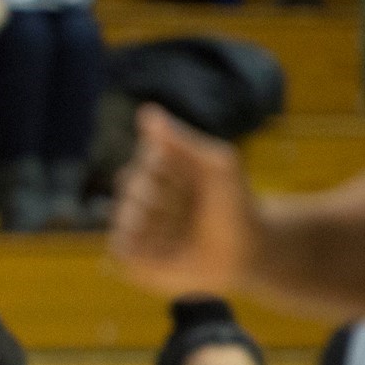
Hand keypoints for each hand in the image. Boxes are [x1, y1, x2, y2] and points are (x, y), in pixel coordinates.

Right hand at [110, 105, 260, 296]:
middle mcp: (140, 191)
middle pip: (132, 185)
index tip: (198, 181)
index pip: (148, 159)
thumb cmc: (234, 205)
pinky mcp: (131, 253)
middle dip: (167, 199)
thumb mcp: (219, 165)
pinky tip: (168, 250)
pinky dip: (145, 247)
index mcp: (157, 165)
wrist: (242, 251)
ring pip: (127, 216)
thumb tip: (146, 111)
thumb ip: (182, 141)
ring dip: (160, 226)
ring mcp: (133, 222)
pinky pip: (122, 246)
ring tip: (183, 233)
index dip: (173, 172)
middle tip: (192, 211)